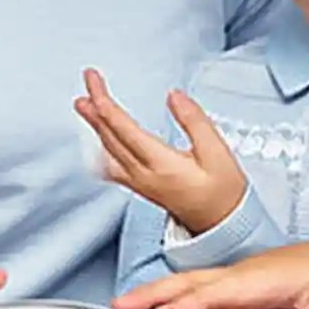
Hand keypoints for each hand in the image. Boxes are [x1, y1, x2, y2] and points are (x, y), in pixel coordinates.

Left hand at [74, 68, 245, 233]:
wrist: (223, 226)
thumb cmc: (223, 192)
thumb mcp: (218, 153)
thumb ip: (195, 121)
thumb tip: (174, 96)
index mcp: (161, 164)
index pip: (123, 128)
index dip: (105, 103)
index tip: (94, 82)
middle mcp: (145, 175)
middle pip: (111, 137)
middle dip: (96, 107)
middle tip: (88, 83)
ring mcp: (140, 183)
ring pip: (109, 151)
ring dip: (95, 126)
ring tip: (84, 106)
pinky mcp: (142, 188)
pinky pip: (113, 168)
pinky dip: (100, 150)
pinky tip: (96, 145)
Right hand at [111, 244, 308, 308]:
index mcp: (261, 277)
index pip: (220, 291)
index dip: (194, 302)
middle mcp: (239, 276)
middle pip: (190, 283)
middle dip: (155, 292)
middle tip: (123, 305)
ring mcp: (229, 281)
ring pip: (183, 284)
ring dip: (151, 293)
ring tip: (121, 307)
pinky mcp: (226, 289)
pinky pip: (188, 289)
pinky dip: (162, 294)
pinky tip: (145, 307)